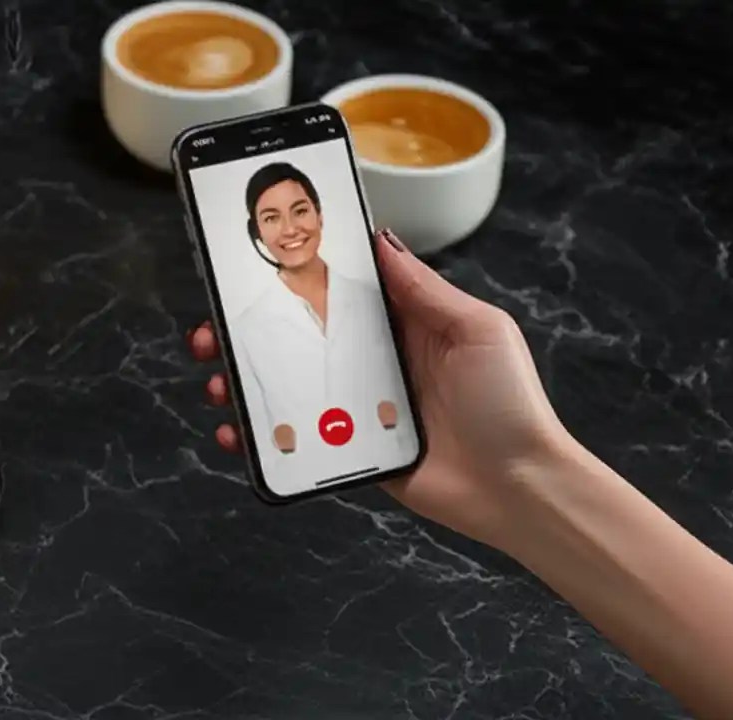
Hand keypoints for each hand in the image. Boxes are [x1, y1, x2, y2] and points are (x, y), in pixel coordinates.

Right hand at [187, 229, 573, 548]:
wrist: (518, 487)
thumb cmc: (510, 405)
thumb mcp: (476, 329)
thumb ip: (424, 289)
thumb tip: (381, 240)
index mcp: (406, 325)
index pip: (341, 291)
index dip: (297, 278)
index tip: (254, 269)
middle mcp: (378, 363)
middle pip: (301, 338)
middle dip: (251, 333)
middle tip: (214, 332)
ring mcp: (361, 408)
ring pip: (291, 387)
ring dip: (247, 382)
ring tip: (218, 383)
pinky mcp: (353, 450)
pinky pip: (301, 437)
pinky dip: (264, 435)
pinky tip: (238, 431)